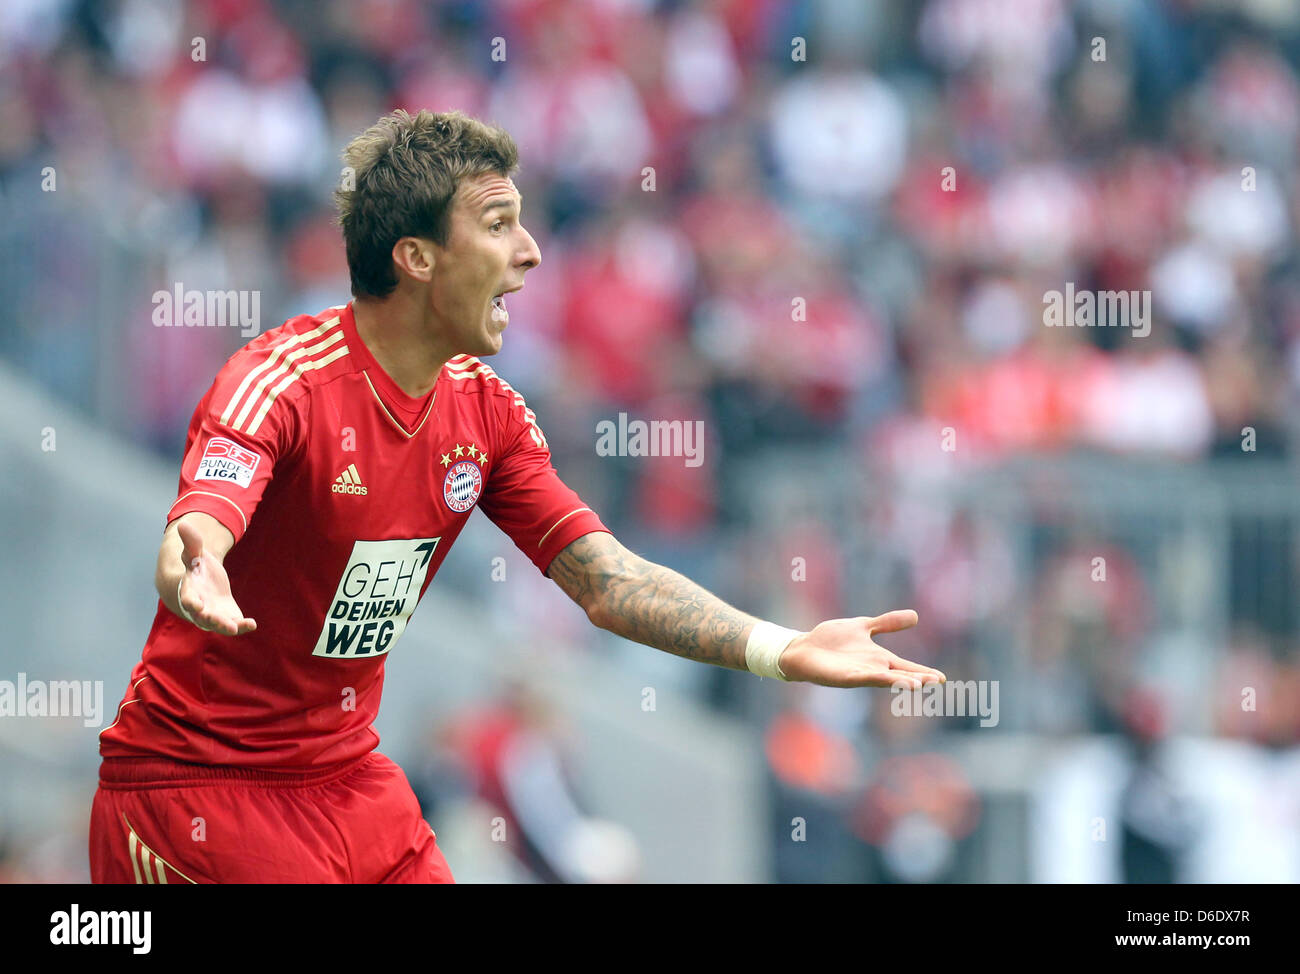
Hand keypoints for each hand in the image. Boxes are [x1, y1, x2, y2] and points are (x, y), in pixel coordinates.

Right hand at [176, 519, 256, 635]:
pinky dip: (243, 626)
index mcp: (190, 592)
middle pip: (204, 616)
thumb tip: (184, 523)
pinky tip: (253, 624)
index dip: (191, 601)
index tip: (195, 604)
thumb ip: (192, 544)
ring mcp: (214, 615)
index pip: (188, 598)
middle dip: (211, 619)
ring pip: (219, 624)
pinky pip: (235, 624)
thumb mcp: (195, 555)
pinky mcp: (227, 617)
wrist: (203, 584)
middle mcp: (200, 608)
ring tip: (235, 628)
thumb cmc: (197, 570)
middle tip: (220, 622)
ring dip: (226, 626)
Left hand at [776, 610, 943, 688]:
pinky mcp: (843, 676)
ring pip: (883, 678)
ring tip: (918, 684)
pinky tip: (885, 678)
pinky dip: (874, 678)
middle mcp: (871, 668)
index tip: (942, 678)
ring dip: (900, 681)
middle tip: (937, 681)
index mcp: (878, 658)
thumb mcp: (864, 626)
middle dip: (917, 678)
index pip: (906, 666)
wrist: (803, 648)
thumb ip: (887, 623)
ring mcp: (858, 673)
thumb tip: (915, 616)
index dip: (923, 672)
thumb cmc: (831, 640)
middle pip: (899, 675)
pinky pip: (861, 677)